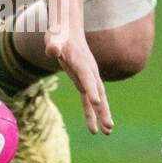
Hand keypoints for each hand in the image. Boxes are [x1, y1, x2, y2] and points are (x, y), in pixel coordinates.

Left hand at [45, 17, 113, 134]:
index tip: (96, 102)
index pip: (86, 76)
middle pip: (98, 92)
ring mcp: (88, 78)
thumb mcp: (53, 38)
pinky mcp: (83, 83)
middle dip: (103, 109)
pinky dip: (91, 113)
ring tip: (107, 132)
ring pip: (98, 99)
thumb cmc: (59, 35)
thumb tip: (53, 49)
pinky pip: (88, 100)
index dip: (91, 88)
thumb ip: (53, 46)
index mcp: (81, 61)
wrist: (69, 30)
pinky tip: (93, 128)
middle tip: (108, 126)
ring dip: (102, 115)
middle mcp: (89, 71)